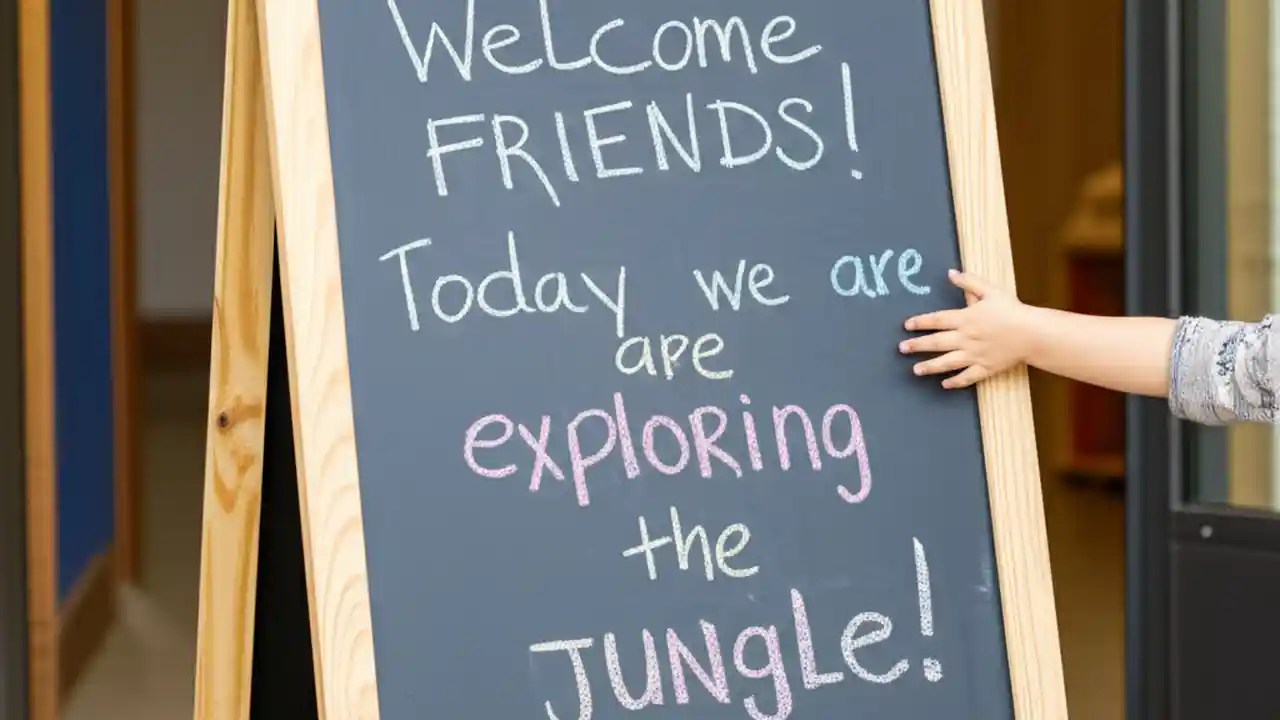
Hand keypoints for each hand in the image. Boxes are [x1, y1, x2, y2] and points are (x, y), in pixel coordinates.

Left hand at [899, 270, 1035, 388]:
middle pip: (936, 342)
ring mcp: (974, 355)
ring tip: (915, 370)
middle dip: (917, 346)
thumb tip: (950, 273)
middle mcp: (966, 338)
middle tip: (901, 349)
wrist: (1032, 333)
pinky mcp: (985, 368)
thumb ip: (968, 282)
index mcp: (965, 318)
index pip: (936, 320)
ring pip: (946, 362)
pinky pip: (966, 377)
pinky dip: (954, 382)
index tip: (906, 325)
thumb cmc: (1012, 310)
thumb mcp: (990, 290)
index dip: (919, 322)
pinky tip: (944, 384)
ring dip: (929, 366)